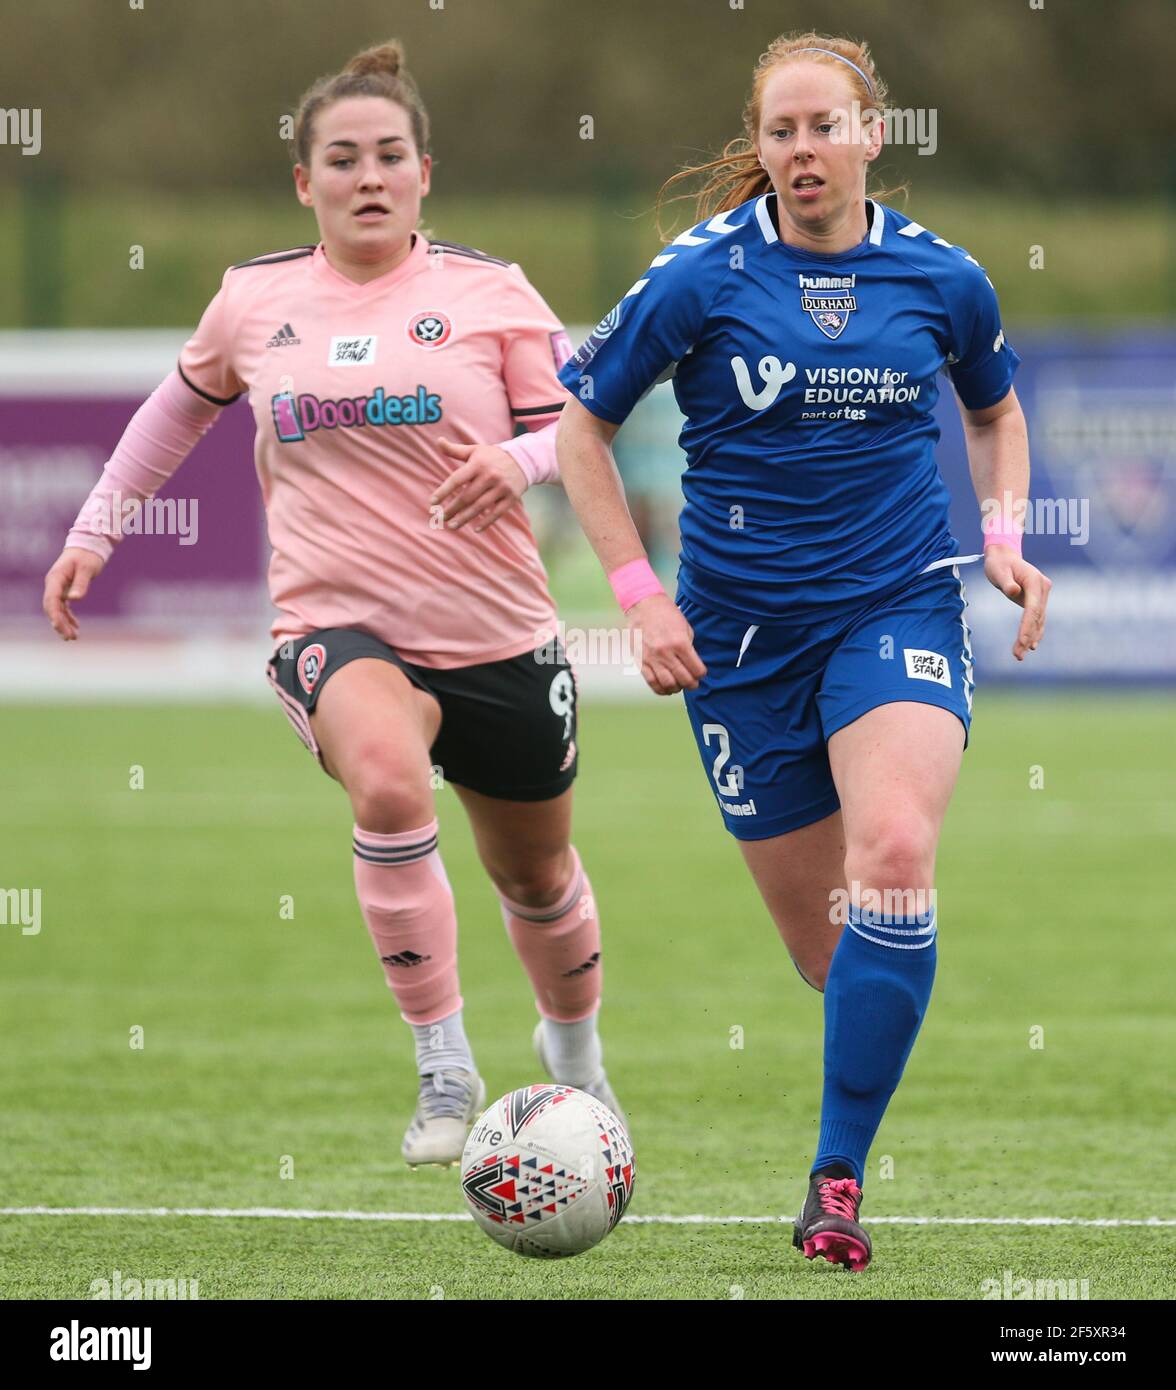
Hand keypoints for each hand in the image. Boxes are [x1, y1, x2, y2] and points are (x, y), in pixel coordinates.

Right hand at [43, 546, 106, 640]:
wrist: (88, 546)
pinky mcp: (65, 590)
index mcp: (56, 578)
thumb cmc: (87, 556)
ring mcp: (58, 588)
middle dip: (59, 623)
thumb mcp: (87, 568)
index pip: (51, 600)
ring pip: (57, 609)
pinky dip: (69, 617)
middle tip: (69, 638)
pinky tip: (76, 627)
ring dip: (64, 623)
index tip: (58, 626)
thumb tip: (74, 598)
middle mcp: (54, 584)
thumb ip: (81, 583)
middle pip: (52, 608)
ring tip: (73, 637)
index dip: (54, 614)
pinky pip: (64, 607)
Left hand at [430, 439, 527, 532]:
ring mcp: (501, 488)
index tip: (432, 502)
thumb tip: (438, 441)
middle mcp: (490, 476)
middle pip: (467, 496)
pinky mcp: (511, 498)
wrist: (523, 460)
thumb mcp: (475, 450)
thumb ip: (455, 450)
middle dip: (452, 509)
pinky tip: (475, 529)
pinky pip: (497, 513)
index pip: (457, 479)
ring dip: (465, 518)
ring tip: (452, 525)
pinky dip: (486, 522)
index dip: (444, 491)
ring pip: (480, 507)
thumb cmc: (493, 457)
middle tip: (440, 518)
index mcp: (478, 464)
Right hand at [627, 592, 707, 694]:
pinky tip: (665, 688)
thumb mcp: (685, 628)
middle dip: (692, 684)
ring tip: (679, 685)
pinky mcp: (640, 661)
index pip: (697, 669)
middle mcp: (666, 653)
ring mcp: (652, 658)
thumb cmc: (666, 614)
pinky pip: (651, 682)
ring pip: (667, 684)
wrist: (643, 605)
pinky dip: (660, 689)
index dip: (701, 674)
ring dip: (676, 688)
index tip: (701, 673)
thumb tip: (692, 665)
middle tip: (693, 683)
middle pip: (684, 679)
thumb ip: (688, 648)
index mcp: (680, 643)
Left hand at [984, 546, 1051, 660]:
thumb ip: (1006, 583)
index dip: (1028, 626)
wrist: (1003, 556)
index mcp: (1035, 581)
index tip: (1022, 642)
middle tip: (1018, 655)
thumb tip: (1014, 592)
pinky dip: (1033, 632)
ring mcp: (1042, 595)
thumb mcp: (998, 571)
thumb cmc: (998, 564)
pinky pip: (1036, 619)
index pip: (1033, 609)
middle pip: (1036, 617)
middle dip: (1028, 637)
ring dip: (1030, 638)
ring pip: (1038, 620)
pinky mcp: (1037, 600)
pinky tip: (1029, 646)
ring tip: (1019, 655)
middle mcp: (1043, 589)